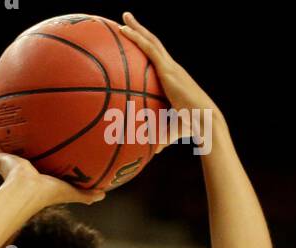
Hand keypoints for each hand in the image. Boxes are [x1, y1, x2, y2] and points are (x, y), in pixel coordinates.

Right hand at [0, 121, 105, 206]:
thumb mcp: (70, 191)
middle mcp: (15, 169)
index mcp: (31, 176)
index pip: (32, 166)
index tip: (38, 149)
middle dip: (13, 146)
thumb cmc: (47, 193)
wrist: (26, 191)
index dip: (33, 159)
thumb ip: (85, 193)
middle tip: (17, 134)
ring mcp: (4, 164)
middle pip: (12, 156)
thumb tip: (104, 194)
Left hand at [120, 12, 217, 151]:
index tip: (137, 40)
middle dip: (140, 30)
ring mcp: (170, 66)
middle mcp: (172, 68)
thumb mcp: (171, 129)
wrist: (203, 120)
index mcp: (172, 78)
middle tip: (126, 19)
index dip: (147, 48)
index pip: (157, 59)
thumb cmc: (190, 127)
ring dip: (137, 27)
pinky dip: (137, 38)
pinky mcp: (168, 69)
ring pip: (151, 41)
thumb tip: (153, 151)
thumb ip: (161, 137)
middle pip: (153, 44)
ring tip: (124, 16)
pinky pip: (149, 49)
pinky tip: (124, 30)